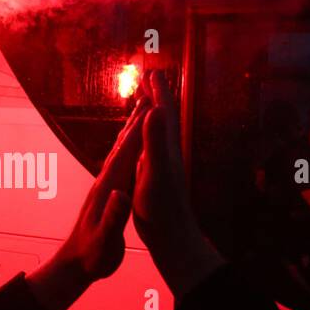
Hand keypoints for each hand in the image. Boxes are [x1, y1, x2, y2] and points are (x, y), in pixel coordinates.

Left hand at [29, 99, 147, 309]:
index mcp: (108, 191)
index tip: (151, 109)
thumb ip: (112, 218)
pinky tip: (132, 145)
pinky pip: (119, 164)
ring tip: (141, 111)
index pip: (125, 156)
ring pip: (120, 152)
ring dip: (130, 131)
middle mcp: (104, 184)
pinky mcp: (106, 194)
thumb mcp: (105, 241)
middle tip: (148, 96)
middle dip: (135, 122)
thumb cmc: (92, 256)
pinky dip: (128, 149)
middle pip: (122, 147)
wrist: (74, 265)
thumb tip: (120, 194)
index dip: (139, 132)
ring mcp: (104, 188)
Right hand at [133, 71, 223, 293]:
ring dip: (151, 116)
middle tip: (149, 78)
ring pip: (156, 134)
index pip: (164, 113)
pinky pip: (147, 151)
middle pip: (162, 120)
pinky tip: (139, 143)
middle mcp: (166, 155)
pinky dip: (143, 138)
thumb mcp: (155, 172)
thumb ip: (155, 142)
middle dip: (157, 98)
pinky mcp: (153, 179)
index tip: (152, 72)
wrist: (170, 237)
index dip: (159, 93)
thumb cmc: (161, 208)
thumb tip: (155, 111)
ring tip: (145, 102)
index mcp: (166, 149)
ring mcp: (160, 167)